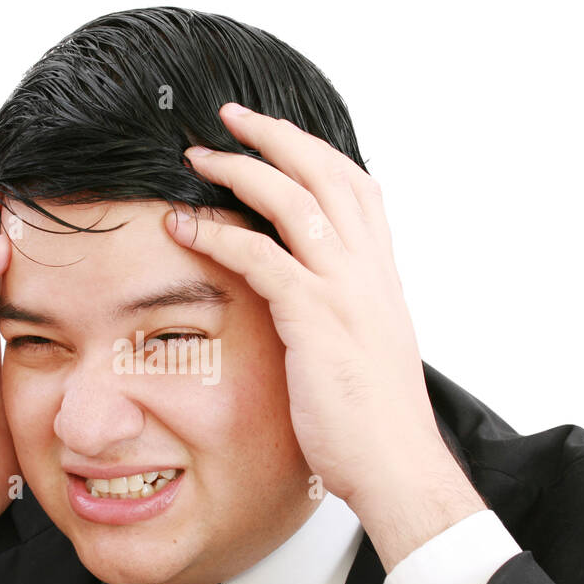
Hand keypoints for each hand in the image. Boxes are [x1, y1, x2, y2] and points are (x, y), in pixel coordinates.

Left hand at [164, 103, 484, 568]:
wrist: (396, 466)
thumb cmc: (375, 421)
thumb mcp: (365, 349)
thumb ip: (343, 311)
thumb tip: (314, 299)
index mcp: (380, 275)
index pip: (355, 187)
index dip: (313, 152)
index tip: (273, 134)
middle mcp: (368, 271)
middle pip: (326, 174)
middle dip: (275, 137)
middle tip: (228, 118)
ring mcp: (345, 291)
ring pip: (294, 202)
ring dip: (241, 171)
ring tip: (196, 159)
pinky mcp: (316, 319)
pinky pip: (262, 259)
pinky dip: (220, 235)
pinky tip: (186, 228)